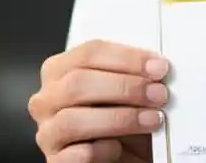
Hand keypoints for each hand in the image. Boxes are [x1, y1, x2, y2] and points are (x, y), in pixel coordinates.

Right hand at [29, 39, 170, 162]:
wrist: (121, 157)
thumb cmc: (121, 120)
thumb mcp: (124, 91)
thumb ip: (132, 74)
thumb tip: (157, 67)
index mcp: (60, 71)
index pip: (88, 53)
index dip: (127, 59)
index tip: (158, 67)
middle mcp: (47, 99)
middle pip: (78, 83)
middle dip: (125, 87)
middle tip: (158, 94)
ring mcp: (47, 132)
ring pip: (72, 120)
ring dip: (120, 118)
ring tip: (152, 119)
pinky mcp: (55, 162)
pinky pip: (76, 155)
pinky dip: (102, 150)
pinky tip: (120, 147)